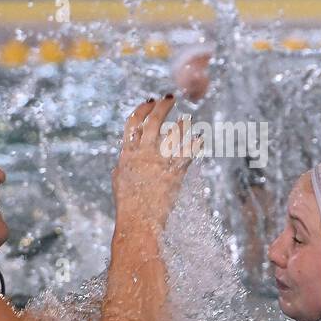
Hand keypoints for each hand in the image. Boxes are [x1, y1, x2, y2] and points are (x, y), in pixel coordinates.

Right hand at [112, 95, 201, 228]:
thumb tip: (120, 162)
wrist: (139, 221)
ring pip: (174, 132)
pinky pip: (189, 151)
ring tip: (187, 119)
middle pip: (154, 120)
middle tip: (170, 98)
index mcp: (127, 153)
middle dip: (162, 106)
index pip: (132, 122)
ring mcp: (159, 161)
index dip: (142, 109)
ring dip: (182, 123)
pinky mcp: (175, 172)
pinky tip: (201, 138)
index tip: (149, 101)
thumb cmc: (128, 205)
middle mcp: (143, 153)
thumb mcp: (119, 182)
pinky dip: (196, 142)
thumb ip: (121, 167)